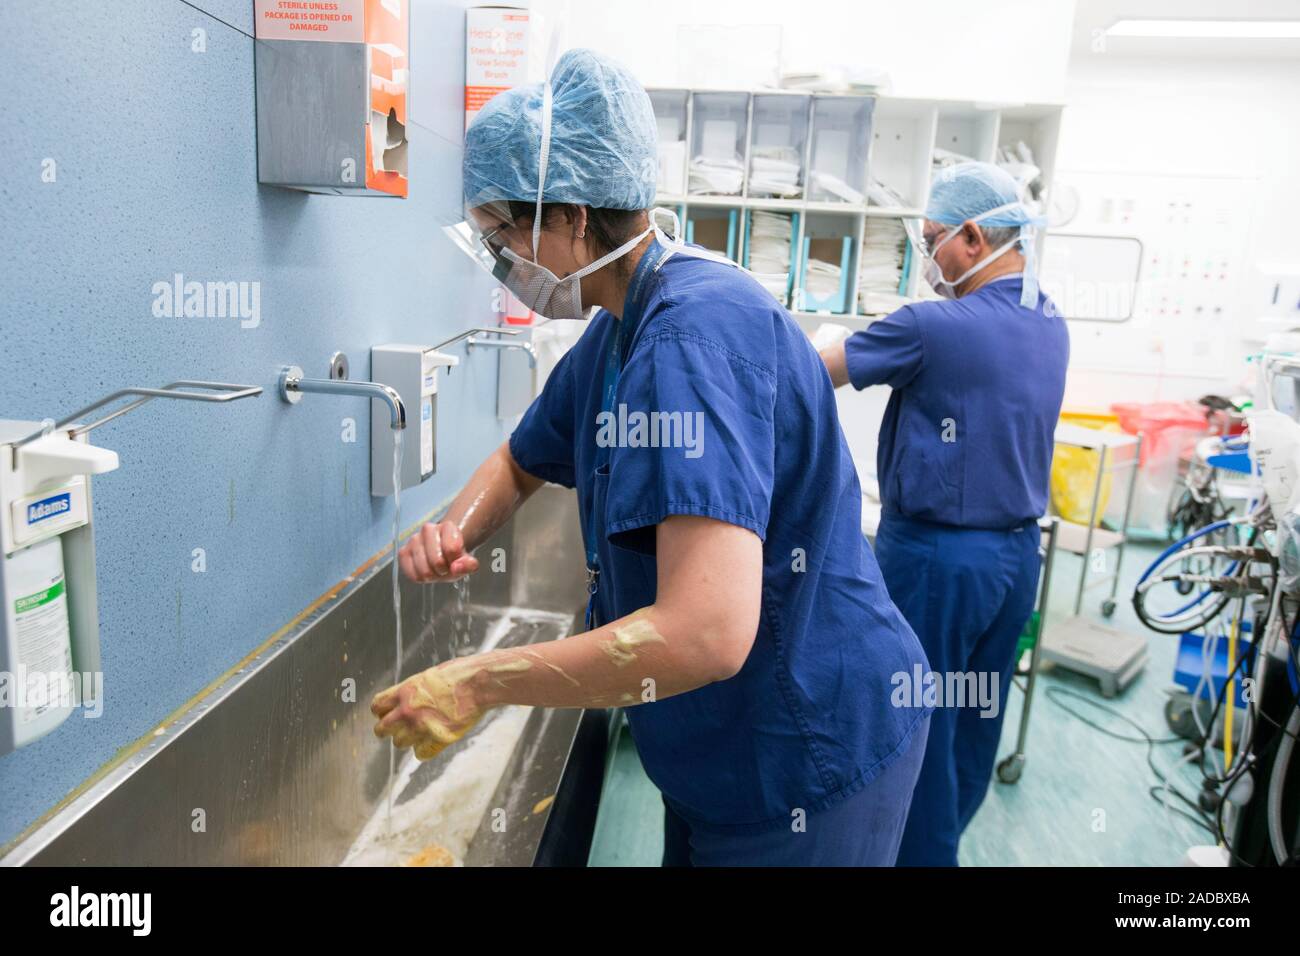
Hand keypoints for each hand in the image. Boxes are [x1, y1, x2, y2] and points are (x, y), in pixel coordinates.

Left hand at [371, 660, 486, 760]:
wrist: (478, 684)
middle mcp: (408, 711)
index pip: (376, 707)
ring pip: (399, 743)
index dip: (381, 712)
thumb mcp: (426, 678)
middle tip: (397, 728)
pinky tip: (432, 740)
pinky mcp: (438, 740)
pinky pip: (420, 753)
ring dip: (407, 739)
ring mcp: (422, 727)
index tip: (388, 714)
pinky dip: (425, 749)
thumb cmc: (456, 676)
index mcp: (404, 692)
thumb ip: (410, 692)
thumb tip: (400, 703)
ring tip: (421, 731)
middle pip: (381, 730)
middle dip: (387, 730)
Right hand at [399, 520, 478, 582]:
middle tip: (446, 567)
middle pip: (437, 561)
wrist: (441, 553)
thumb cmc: (454, 557)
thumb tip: (456, 567)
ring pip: (424, 570)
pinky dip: (421, 578)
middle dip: (444, 570)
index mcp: (447, 526)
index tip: (457, 560)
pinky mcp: (403, 552)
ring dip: (433, 576)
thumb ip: (468, 565)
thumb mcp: (467, 562)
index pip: (452, 549)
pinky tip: (426, 571)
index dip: (456, 562)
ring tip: (436, 569)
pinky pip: (412, 574)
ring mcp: (413, 540)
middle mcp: (428, 529)